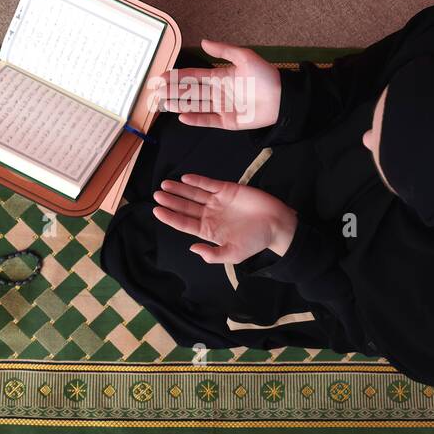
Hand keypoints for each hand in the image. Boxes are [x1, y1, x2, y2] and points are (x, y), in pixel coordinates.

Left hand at [152, 173, 297, 263]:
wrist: (277, 224)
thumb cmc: (256, 241)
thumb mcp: (234, 254)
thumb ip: (213, 254)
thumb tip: (192, 248)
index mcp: (209, 231)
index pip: (184, 223)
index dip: (170, 217)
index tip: (156, 210)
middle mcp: (210, 215)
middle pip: (185, 207)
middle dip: (171, 201)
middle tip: (156, 195)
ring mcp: (218, 201)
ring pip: (193, 194)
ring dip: (179, 189)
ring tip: (164, 185)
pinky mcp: (227, 189)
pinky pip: (208, 183)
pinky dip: (197, 180)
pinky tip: (185, 178)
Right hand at [154, 39, 281, 129]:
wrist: (283, 98)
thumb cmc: (266, 76)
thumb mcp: (245, 57)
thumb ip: (223, 50)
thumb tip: (202, 41)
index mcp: (220, 76)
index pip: (193, 76)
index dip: (177, 76)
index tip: (161, 77)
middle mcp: (218, 92)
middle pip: (190, 92)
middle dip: (172, 91)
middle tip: (154, 92)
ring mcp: (222, 107)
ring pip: (195, 105)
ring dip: (179, 104)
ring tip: (162, 104)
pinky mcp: (228, 121)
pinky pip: (208, 120)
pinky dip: (195, 119)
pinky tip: (182, 116)